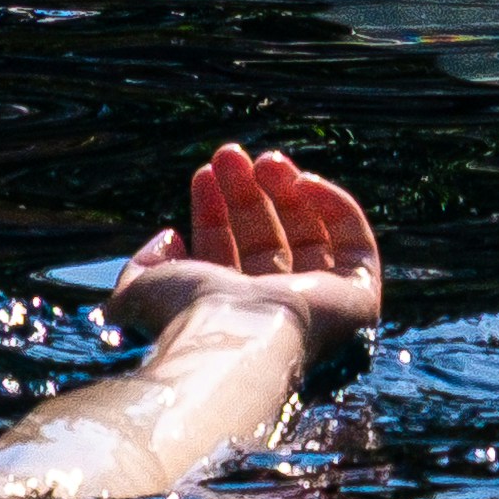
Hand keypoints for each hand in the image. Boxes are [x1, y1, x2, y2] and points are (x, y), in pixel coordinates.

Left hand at [112, 144, 383, 348]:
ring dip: (288, 192)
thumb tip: (169, 238)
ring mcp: (318, 308)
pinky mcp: (358, 301)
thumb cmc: (183, 319)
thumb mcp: (140, 290)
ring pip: (311, 238)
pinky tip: (303, 180)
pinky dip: (335, 207)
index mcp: (226, 316)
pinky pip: (356, 245)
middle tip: (230, 155)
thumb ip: (144, 266)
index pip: (225, 255)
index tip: (203, 175)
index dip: (213, 212)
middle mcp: (273, 314)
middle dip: (247, 194)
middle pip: (267, 241)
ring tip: (264, 160)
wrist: (232, 343)